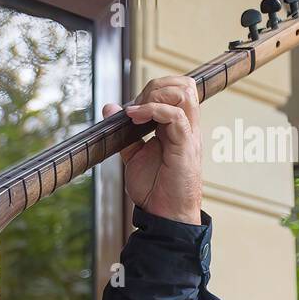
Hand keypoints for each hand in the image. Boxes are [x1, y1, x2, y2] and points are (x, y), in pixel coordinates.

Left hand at [104, 75, 203, 224]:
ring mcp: (188, 135)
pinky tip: (135, 119)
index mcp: (178, 127)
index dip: (154, 89)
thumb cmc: (154, 189)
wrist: (164, 215)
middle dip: (156, 86)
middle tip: (135, 106)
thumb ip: (124, 133)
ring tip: (136, 112)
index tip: (131, 108)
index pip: (178, 89)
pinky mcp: (184, 146)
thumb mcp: (133, 156)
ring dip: (155, 96)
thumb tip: (110, 108)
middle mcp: (187, 127)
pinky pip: (176, 116)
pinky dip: (152, 111)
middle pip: (185, 85)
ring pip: (185, 94)